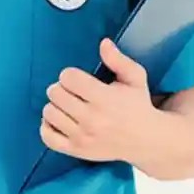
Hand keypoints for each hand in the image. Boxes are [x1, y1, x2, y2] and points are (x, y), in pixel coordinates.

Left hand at [38, 38, 160, 163]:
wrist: (146, 140)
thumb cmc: (137, 105)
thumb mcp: (135, 78)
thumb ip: (118, 60)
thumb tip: (103, 43)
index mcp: (105, 99)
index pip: (69, 78)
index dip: (70, 74)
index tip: (78, 79)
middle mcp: (92, 120)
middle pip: (55, 93)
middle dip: (61, 88)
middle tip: (72, 91)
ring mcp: (82, 137)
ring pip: (49, 113)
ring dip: (55, 105)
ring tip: (67, 105)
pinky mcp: (76, 151)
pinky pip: (47, 137)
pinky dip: (47, 126)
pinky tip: (59, 120)